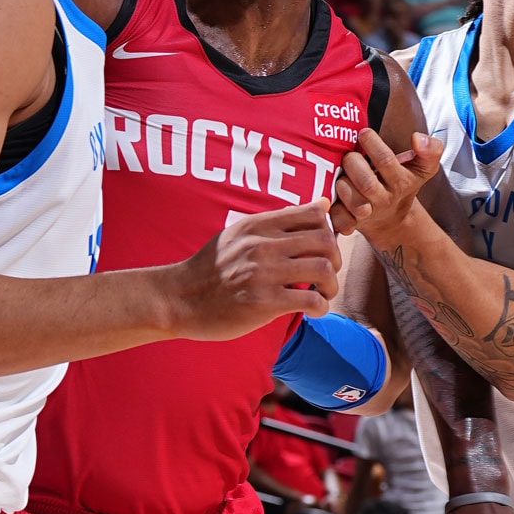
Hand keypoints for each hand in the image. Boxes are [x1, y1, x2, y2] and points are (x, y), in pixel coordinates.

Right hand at [165, 201, 340, 341]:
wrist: (178, 298)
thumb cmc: (211, 268)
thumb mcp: (239, 233)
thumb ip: (280, 220)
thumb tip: (323, 204)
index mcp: (257, 225)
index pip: (314, 214)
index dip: (329, 231)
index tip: (322, 249)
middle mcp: (262, 245)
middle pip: (326, 240)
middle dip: (335, 259)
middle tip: (326, 274)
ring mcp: (263, 273)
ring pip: (324, 269)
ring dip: (331, 285)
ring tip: (322, 294)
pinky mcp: (264, 302)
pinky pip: (311, 300)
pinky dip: (321, 307)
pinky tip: (312, 310)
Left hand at [333, 128, 442, 242]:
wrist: (391, 218)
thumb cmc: (400, 182)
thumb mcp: (421, 167)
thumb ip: (430, 150)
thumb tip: (418, 138)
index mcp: (401, 181)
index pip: (387, 161)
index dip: (372, 144)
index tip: (363, 133)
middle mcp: (384, 199)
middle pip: (367, 183)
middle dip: (352, 163)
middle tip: (347, 154)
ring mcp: (367, 214)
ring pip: (353, 202)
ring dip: (342, 185)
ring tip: (339, 174)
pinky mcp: (352, 224)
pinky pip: (341, 221)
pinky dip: (334, 210)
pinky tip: (331, 196)